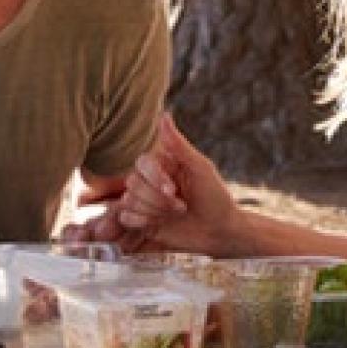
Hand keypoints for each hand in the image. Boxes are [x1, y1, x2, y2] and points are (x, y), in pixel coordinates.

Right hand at [114, 115, 234, 252]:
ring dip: (153, 211)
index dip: (155, 178)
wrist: (220, 232)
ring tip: (176, 216)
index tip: (174, 189)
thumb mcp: (200, 168)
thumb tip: (164, 115)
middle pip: (132, 183)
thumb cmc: (215, 197)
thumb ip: (178, 144)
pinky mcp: (142, 221)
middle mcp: (151, 181)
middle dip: (157, 199)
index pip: (142, 162)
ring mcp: (146, 201)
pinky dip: (141, 221)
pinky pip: (126, 217)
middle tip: (181, 207)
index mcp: (163, 165)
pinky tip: (157, 224)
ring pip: (129, 201)